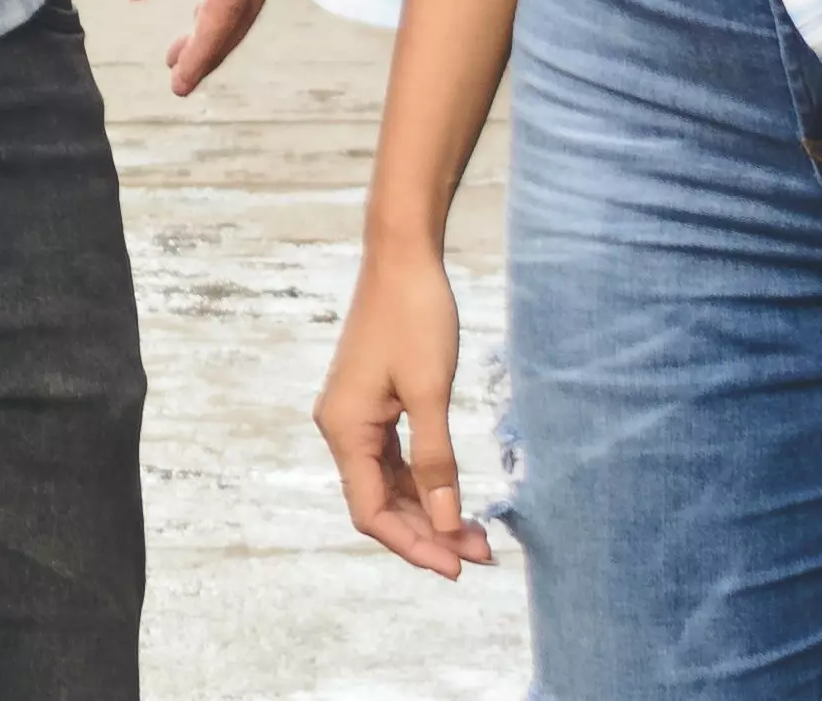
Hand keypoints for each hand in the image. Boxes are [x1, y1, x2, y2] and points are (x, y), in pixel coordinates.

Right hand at [315, 241, 493, 576]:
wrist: (403, 256)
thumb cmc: (415, 316)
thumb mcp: (430, 392)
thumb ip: (435, 461)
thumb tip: (447, 522)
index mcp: (344, 429)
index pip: (371, 511)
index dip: (412, 545)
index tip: (455, 567)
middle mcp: (341, 427)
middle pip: (380, 503)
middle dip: (429, 532)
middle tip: (480, 554)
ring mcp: (356, 416)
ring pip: (390, 484)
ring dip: (430, 510)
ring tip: (478, 535)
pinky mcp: (373, 403)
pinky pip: (394, 459)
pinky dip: (424, 482)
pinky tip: (454, 496)